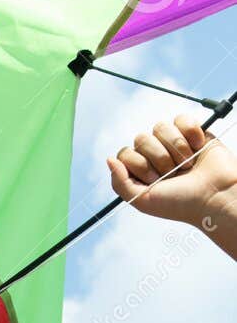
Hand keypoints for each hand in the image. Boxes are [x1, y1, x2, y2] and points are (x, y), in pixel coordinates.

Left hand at [107, 113, 236, 228]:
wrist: (214, 196)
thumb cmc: (180, 203)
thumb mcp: (143, 200)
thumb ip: (120, 183)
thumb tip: (109, 159)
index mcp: (142, 170)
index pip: (125, 153)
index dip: (139, 164)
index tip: (155, 180)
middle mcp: (155, 155)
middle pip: (141, 138)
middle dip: (158, 158)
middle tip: (174, 173)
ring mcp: (174, 142)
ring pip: (160, 127)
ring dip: (175, 148)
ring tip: (188, 164)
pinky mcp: (193, 132)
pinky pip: (181, 119)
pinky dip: (190, 133)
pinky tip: (198, 147)